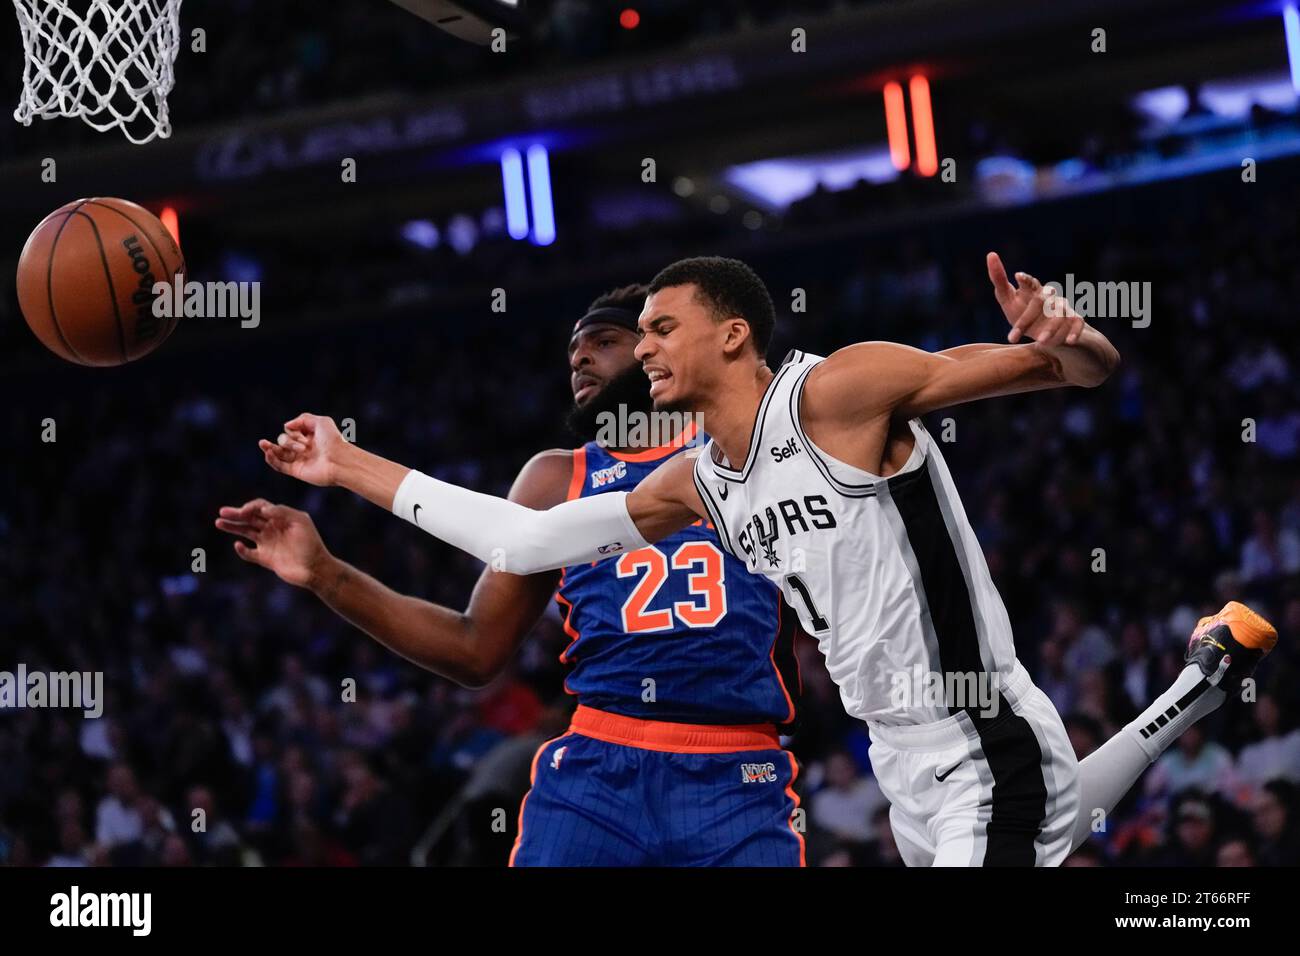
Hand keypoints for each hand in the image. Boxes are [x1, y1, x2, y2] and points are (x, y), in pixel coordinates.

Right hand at [215, 499, 329, 587]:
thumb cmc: (311, 543)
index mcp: (281, 518)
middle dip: (236, 514)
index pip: (261, 508)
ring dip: (233, 527)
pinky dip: (242, 550)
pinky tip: (237, 545)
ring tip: (219, 522)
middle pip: (250, 518)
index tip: (244, 512)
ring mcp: (269, 543)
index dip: (250, 507)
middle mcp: (273, 529)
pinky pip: (249, 553)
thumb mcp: (301, 522)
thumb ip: (283, 512)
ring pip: (246, 533)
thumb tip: (264, 508)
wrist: (316, 569)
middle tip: (222, 512)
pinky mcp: (266, 559)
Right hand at [259, 413, 346, 487]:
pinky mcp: (296, 471)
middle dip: (289, 441)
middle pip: (283, 440)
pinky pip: (279, 465)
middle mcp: (303, 448)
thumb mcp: (321, 421)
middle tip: (305, 446)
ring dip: (269, 448)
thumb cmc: (333, 440)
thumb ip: (303, 419)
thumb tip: (286, 426)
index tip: (306, 435)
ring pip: (278, 453)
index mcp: (309, 437)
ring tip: (262, 443)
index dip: (294, 430)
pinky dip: (271, 459)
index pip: (290, 430)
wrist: (339, 460)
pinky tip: (267, 452)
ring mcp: (299, 460)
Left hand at [987, 252, 1084, 346]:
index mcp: (1033, 291)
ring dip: (1051, 328)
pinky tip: (1070, 341)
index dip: (1026, 280)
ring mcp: (1063, 308)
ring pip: (1060, 313)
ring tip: (1040, 341)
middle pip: (1041, 301)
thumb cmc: (1024, 314)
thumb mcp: (1009, 301)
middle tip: (1012, 338)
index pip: (1030, 283)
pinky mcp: (1075, 320)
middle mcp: (1050, 297)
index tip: (1018, 277)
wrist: (1049, 335)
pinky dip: (1075, 331)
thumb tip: (991, 254)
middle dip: (1027, 319)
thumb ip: (1000, 281)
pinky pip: (1077, 323)